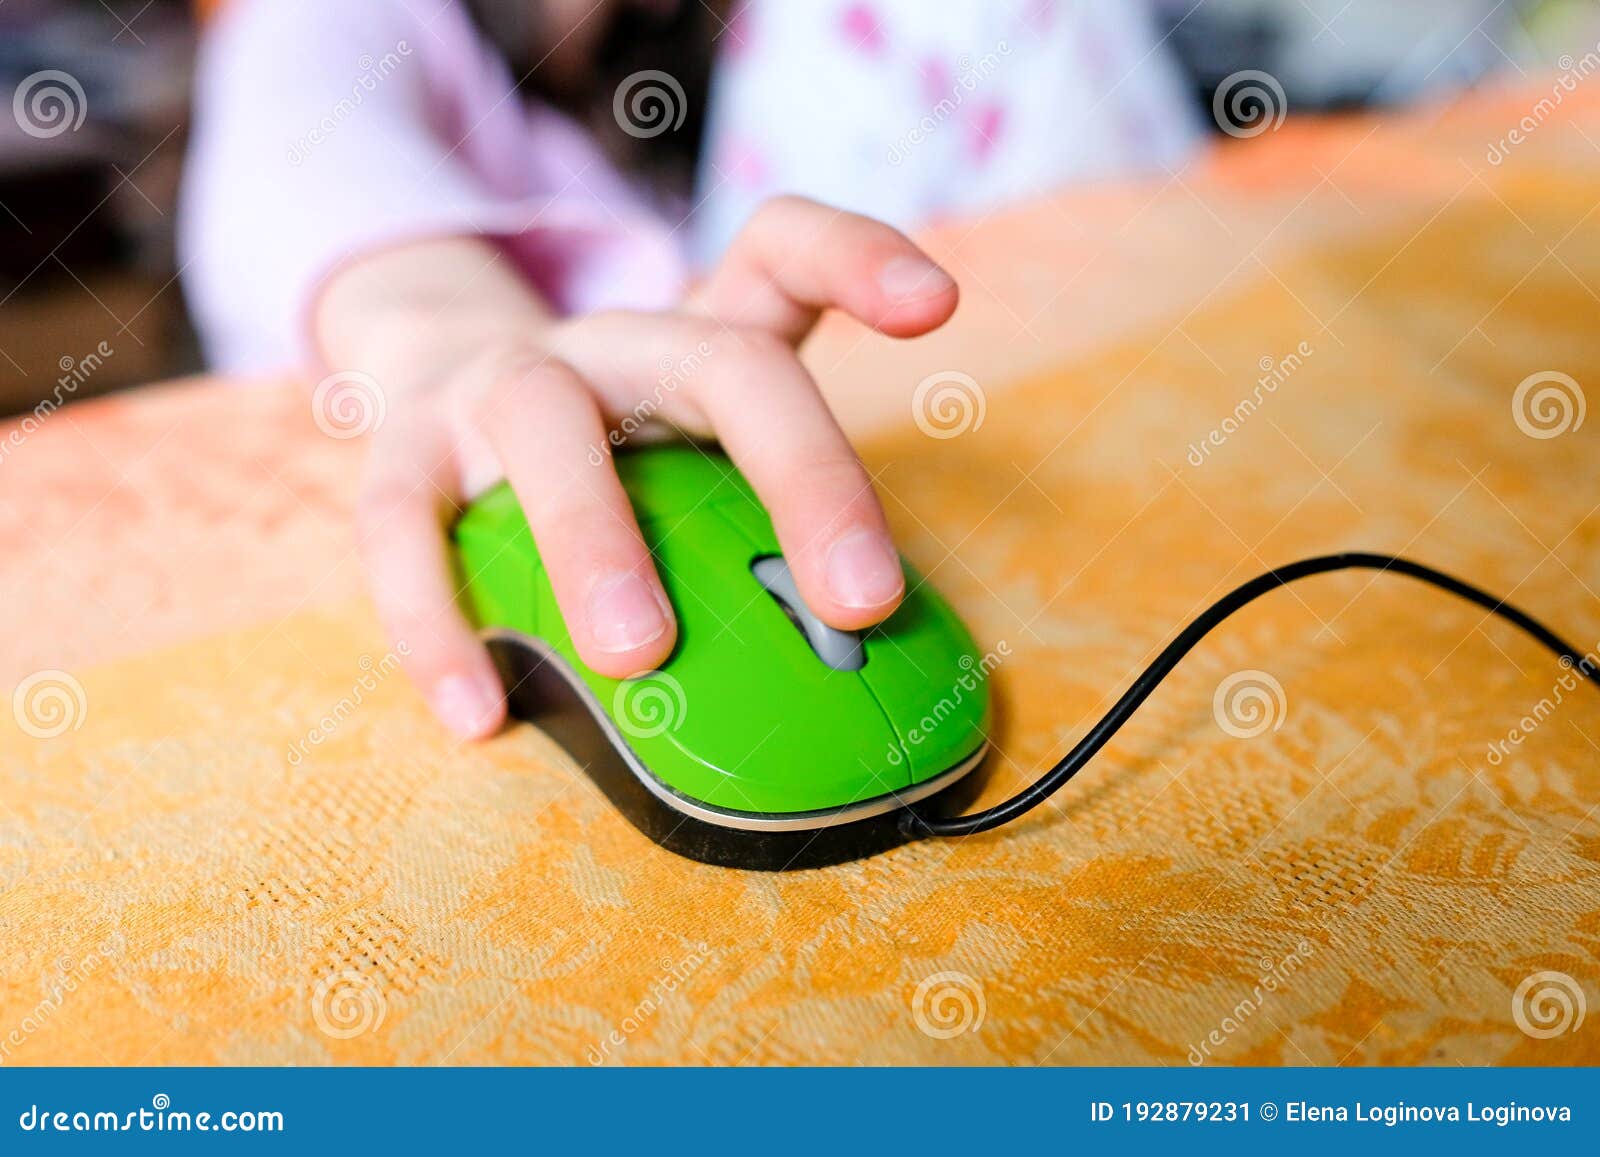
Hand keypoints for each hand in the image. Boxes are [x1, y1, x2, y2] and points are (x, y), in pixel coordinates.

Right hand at [327, 197, 958, 738]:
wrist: (438, 393)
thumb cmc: (610, 452)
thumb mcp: (695, 456)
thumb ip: (771, 526)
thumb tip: (851, 648)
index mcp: (702, 339)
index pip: (786, 251)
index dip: (860, 258)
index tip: (934, 305)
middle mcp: (614, 343)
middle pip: (718, 361)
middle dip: (803, 473)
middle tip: (857, 602)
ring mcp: (501, 383)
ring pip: (547, 426)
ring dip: (594, 538)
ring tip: (637, 655)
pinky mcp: (404, 448)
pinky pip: (405, 527)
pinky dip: (436, 622)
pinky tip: (479, 716)